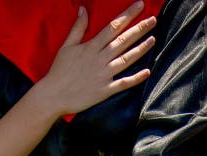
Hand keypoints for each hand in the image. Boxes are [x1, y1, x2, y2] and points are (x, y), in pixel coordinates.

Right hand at [34, 1, 156, 117]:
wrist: (54, 96)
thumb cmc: (59, 71)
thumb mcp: (66, 46)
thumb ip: (78, 28)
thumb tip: (83, 9)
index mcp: (91, 47)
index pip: (113, 27)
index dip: (128, 15)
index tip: (140, 5)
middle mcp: (100, 59)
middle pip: (123, 41)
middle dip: (139, 29)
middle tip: (153, 20)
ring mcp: (103, 75)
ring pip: (126, 60)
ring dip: (141, 49)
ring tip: (153, 39)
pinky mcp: (104, 91)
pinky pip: (123, 83)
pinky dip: (135, 78)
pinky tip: (147, 72)